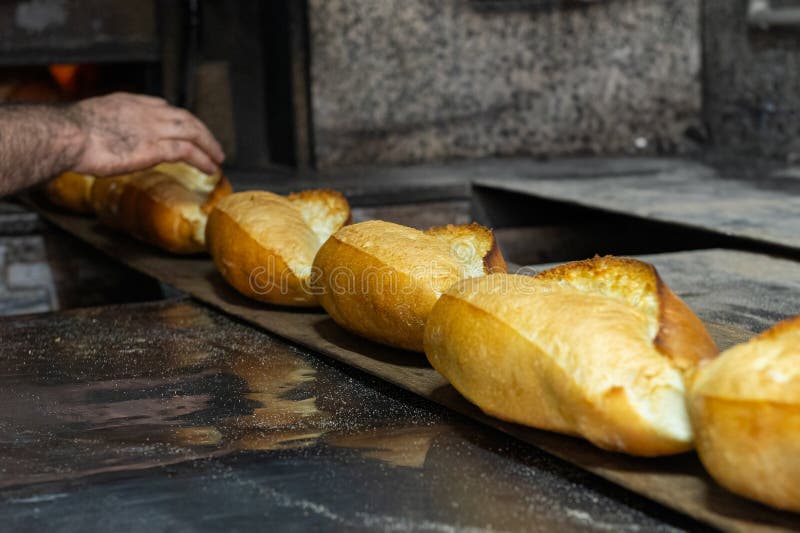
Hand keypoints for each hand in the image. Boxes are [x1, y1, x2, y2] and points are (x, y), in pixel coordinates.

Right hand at [69, 92, 224, 175]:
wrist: (66, 135)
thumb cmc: (67, 134)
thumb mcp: (88, 122)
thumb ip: (104, 128)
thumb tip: (100, 141)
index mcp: (129, 102)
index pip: (162, 106)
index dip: (177, 119)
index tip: (185, 128)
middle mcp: (145, 111)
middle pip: (184, 117)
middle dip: (201, 131)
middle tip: (212, 144)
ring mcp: (153, 128)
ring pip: (193, 132)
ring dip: (209, 145)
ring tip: (218, 158)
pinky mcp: (156, 147)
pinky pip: (188, 151)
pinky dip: (203, 159)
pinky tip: (211, 168)